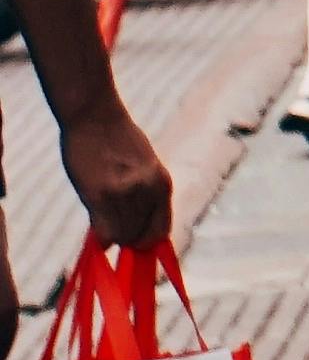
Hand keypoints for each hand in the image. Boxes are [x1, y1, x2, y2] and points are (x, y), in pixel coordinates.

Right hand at [61, 91, 172, 246]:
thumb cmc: (119, 139)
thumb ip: (146, 196)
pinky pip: (102, 230)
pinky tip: (97, 227)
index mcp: (162, 183)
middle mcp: (147, 191)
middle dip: (127, 238)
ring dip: (112, 234)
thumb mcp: (145, 166)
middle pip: (138, 237)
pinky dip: (100, 235)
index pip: (161, 231)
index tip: (137, 243)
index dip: (147, 241)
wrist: (95, 116)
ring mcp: (122, 194)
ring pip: (120, 236)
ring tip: (105, 220)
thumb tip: (140, 228)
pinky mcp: (98, 195)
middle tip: (115, 229)